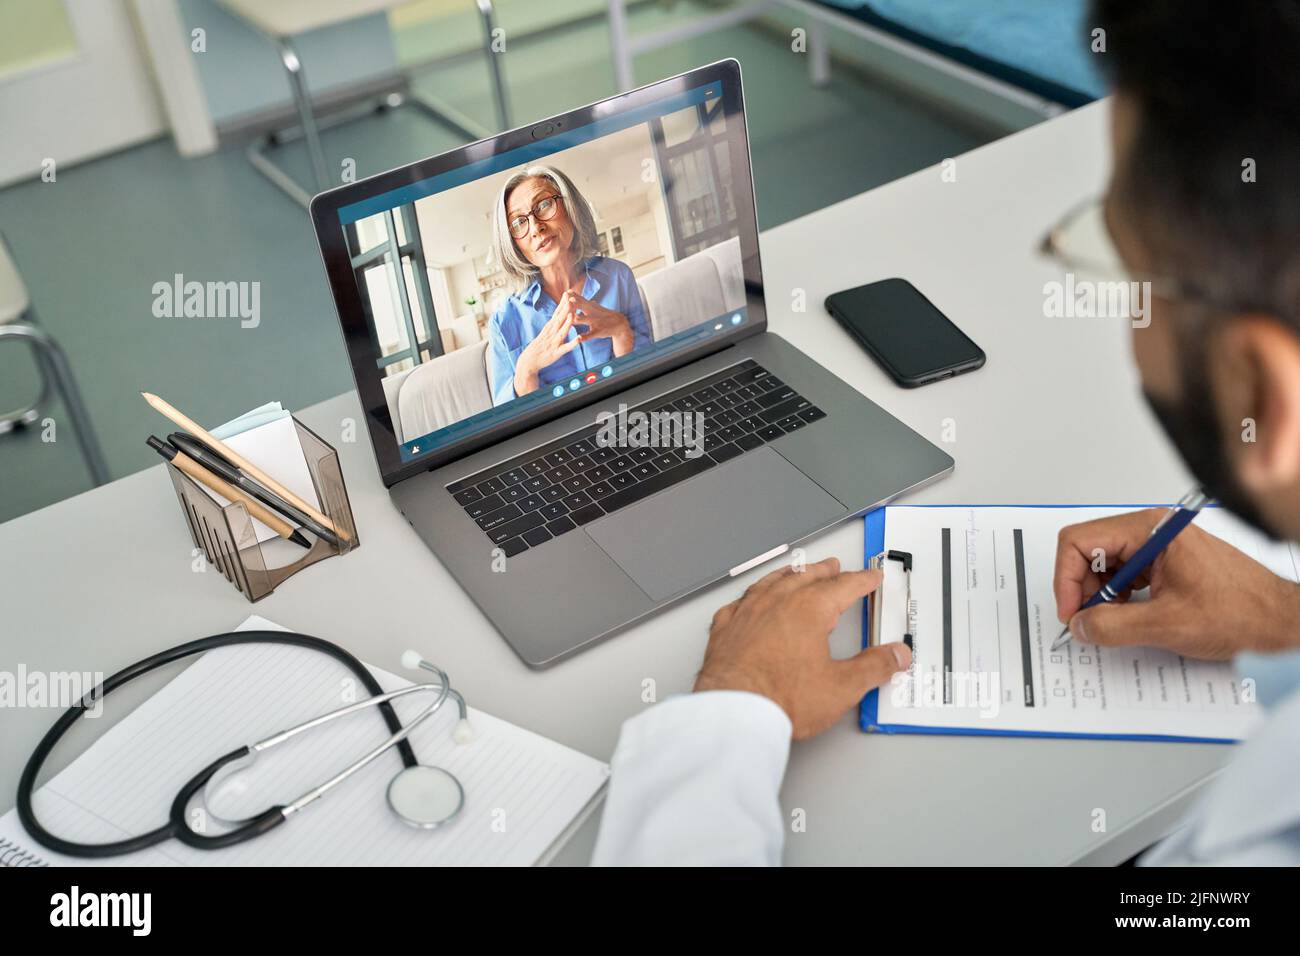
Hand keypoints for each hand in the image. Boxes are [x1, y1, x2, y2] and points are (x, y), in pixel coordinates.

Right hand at [513, 302, 581, 395]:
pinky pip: (565, 348)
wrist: (528, 362)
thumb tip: (559, 315)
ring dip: (568, 323)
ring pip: (562, 331)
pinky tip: (579, 339)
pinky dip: (572, 343)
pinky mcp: (556, 353)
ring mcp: (554, 343)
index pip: (557, 313)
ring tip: (573, 314)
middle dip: (566, 308)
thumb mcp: (545, 333)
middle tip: (572, 297)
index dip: (562, 303)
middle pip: (560, 319)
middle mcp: (551, 333)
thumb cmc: (538, 347)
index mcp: (549, 328)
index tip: (568, 293)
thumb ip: (553, 324)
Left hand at [567, 292, 633, 355]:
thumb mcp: (592, 306)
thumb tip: (569, 291)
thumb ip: (581, 300)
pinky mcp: (598, 331)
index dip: (572, 296)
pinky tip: (579, 338)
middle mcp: (591, 312)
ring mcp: (595, 321)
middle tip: (566, 301)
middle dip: (575, 304)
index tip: (564, 293)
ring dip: (579, 319)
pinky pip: (591, 334)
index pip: (579, 299)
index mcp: (589, 306)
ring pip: (586, 320)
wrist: (618, 323)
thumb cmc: (601, 314)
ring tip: (573, 319)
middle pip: (582, 306)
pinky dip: (585, 337)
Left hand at [694, 557, 911, 738]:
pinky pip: (739, 602)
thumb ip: (873, 667)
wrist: (732, 712)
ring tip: (796, 573)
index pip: (844, 586)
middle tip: (834, 566)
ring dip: (788, 575)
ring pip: (771, 583)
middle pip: (806, 577)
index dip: (862, 580)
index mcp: (808, 609)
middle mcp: (776, 603)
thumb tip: (895, 655)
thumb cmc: (779, 698)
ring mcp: (747, 613)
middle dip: (824, 571)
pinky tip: (749, 601)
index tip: (871, 576)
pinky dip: (750, 597)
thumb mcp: (841, 687)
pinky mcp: (724, 630)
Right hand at [1054, 509, 1299, 658]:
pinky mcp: (1167, 563)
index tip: (1071, 612)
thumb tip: (1080, 625)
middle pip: (1089, 553)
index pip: (1080, 542)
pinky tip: (1130, 619)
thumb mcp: (1167, 624)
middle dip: (1082, 590)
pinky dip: (1119, 599)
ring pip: (1106, 566)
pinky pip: (1126, 575)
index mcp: (1150, 530)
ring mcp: (1159, 546)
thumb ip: (1112, 625)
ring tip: (1113, 623)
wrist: (1282, 623)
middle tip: (1087, 622)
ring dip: (1101, 597)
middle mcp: (1152, 531)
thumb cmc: (1242, 612)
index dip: (1067, 580)